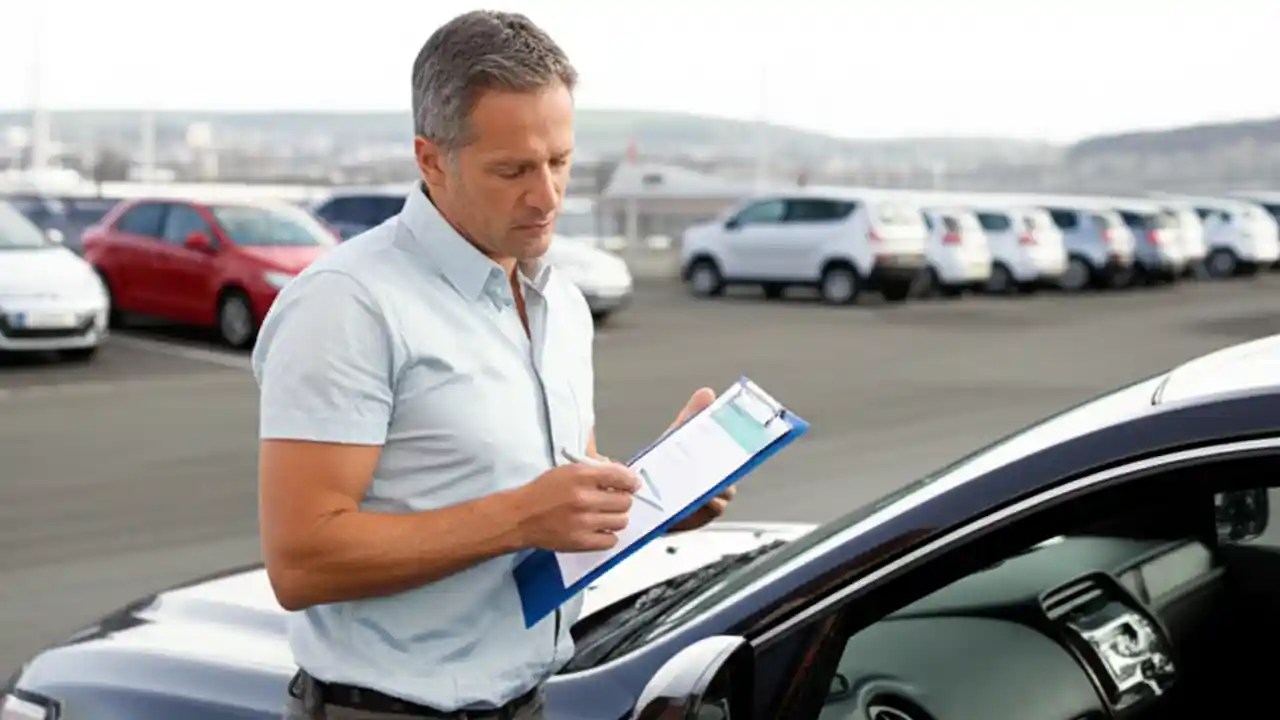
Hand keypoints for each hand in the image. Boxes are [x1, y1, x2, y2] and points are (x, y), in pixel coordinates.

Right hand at [514, 461, 639, 551]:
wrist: (521, 517)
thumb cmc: (542, 492)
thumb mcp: (566, 470)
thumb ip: (594, 471)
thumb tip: (622, 476)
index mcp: (581, 476)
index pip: (620, 476)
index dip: (630, 480)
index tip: (632, 484)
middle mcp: (584, 499)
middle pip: (625, 501)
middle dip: (622, 499)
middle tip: (613, 500)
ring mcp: (584, 522)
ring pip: (621, 521)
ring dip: (616, 517)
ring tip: (603, 515)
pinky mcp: (582, 542)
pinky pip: (611, 540)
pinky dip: (608, 534)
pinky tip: (598, 529)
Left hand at [664, 387, 736, 531]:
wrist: (645, 493)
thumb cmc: (666, 463)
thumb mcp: (679, 437)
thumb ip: (692, 416)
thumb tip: (707, 392)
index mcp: (718, 464)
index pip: (736, 458)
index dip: (740, 452)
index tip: (737, 445)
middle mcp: (721, 486)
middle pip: (732, 479)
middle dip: (726, 474)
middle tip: (716, 466)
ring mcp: (711, 504)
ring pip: (722, 497)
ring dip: (715, 492)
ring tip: (703, 485)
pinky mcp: (698, 518)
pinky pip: (708, 513)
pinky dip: (703, 506)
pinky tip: (693, 500)